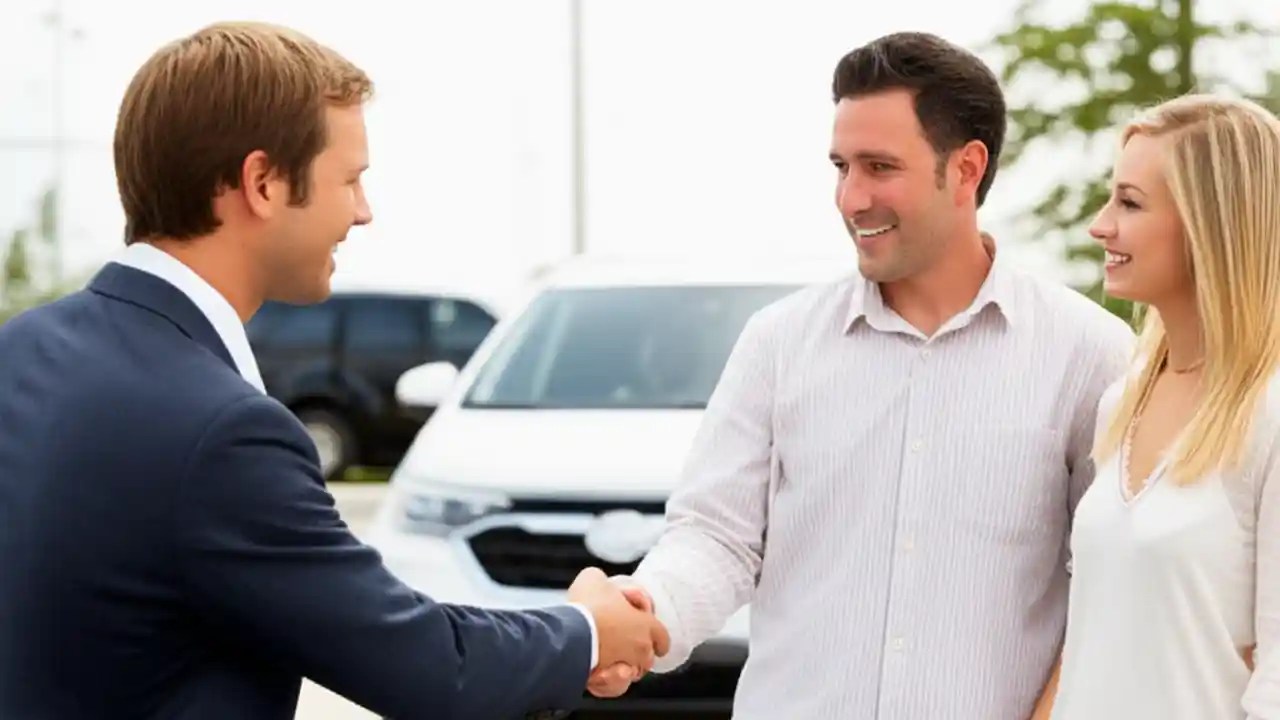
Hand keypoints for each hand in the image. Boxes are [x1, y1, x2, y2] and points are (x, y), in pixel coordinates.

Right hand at [568, 568, 668, 685]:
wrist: (571, 634)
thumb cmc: (588, 608)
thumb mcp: (594, 578)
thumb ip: (603, 581)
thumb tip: (600, 581)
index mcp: (646, 625)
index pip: (663, 637)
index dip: (657, 637)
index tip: (651, 636)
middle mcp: (640, 650)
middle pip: (647, 657)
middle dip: (638, 651)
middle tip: (623, 641)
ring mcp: (625, 668)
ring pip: (631, 672)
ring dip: (624, 664)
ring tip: (610, 656)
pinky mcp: (606, 682)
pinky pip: (613, 686)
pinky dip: (609, 680)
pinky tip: (600, 669)